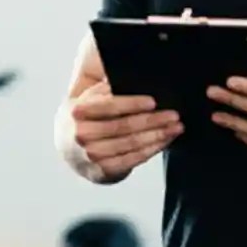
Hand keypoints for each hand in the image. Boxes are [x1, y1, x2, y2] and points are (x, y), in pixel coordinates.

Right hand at [60, 80, 182, 182]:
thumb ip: (107, 87)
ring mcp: (91, 154)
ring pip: (131, 143)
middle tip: (174, 115)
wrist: (70, 149)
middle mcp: (82, 133)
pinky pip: (132, 159)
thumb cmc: (88, 117)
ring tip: (176, 127)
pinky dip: (152, 149)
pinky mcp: (102, 170)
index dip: (132, 103)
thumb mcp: (90, 98)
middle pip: (123, 126)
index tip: (153, 101)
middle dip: (153, 120)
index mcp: (78, 110)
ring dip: (157, 135)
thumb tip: (138, 76)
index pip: (109, 105)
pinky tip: (164, 141)